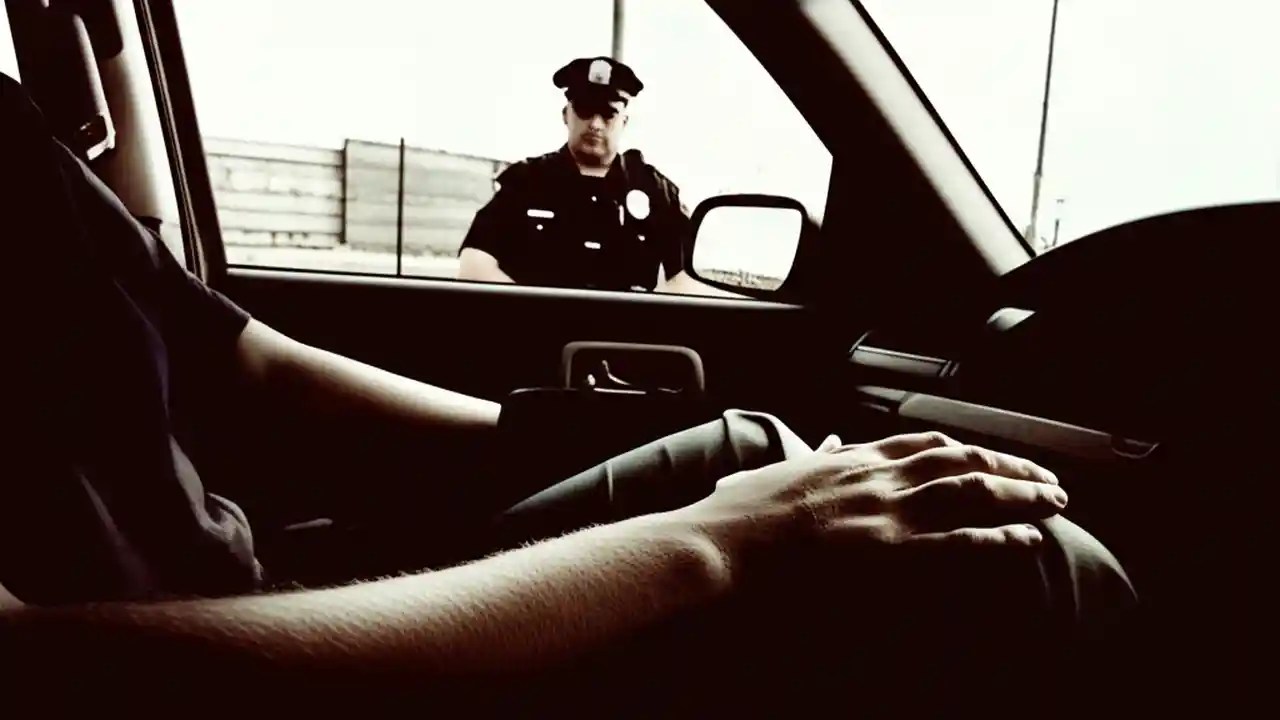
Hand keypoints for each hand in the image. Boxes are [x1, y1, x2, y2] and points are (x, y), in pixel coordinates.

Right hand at [678, 431, 1065, 576]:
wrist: (720, 546)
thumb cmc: (737, 517)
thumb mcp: (775, 472)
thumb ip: (811, 457)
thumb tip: (827, 441)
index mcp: (848, 459)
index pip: (921, 442)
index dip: (965, 446)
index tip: (990, 452)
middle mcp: (875, 476)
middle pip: (959, 457)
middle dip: (1009, 463)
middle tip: (1045, 476)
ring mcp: (885, 512)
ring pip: (971, 488)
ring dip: (1020, 491)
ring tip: (1054, 499)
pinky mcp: (889, 552)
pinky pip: (960, 540)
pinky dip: (1000, 537)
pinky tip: (1029, 538)